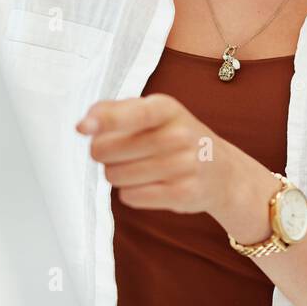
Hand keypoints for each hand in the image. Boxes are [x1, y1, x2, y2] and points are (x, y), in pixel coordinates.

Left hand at [76, 93, 241, 216]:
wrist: (223, 170)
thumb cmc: (176, 137)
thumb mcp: (153, 114)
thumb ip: (114, 111)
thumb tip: (83, 126)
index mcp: (167, 108)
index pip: (133, 113)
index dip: (104, 120)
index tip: (83, 128)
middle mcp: (179, 134)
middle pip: (105, 150)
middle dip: (105, 155)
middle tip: (126, 153)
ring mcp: (184, 165)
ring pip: (115, 176)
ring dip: (119, 175)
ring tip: (142, 168)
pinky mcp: (183, 193)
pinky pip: (131, 196)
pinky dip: (133, 193)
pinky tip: (152, 184)